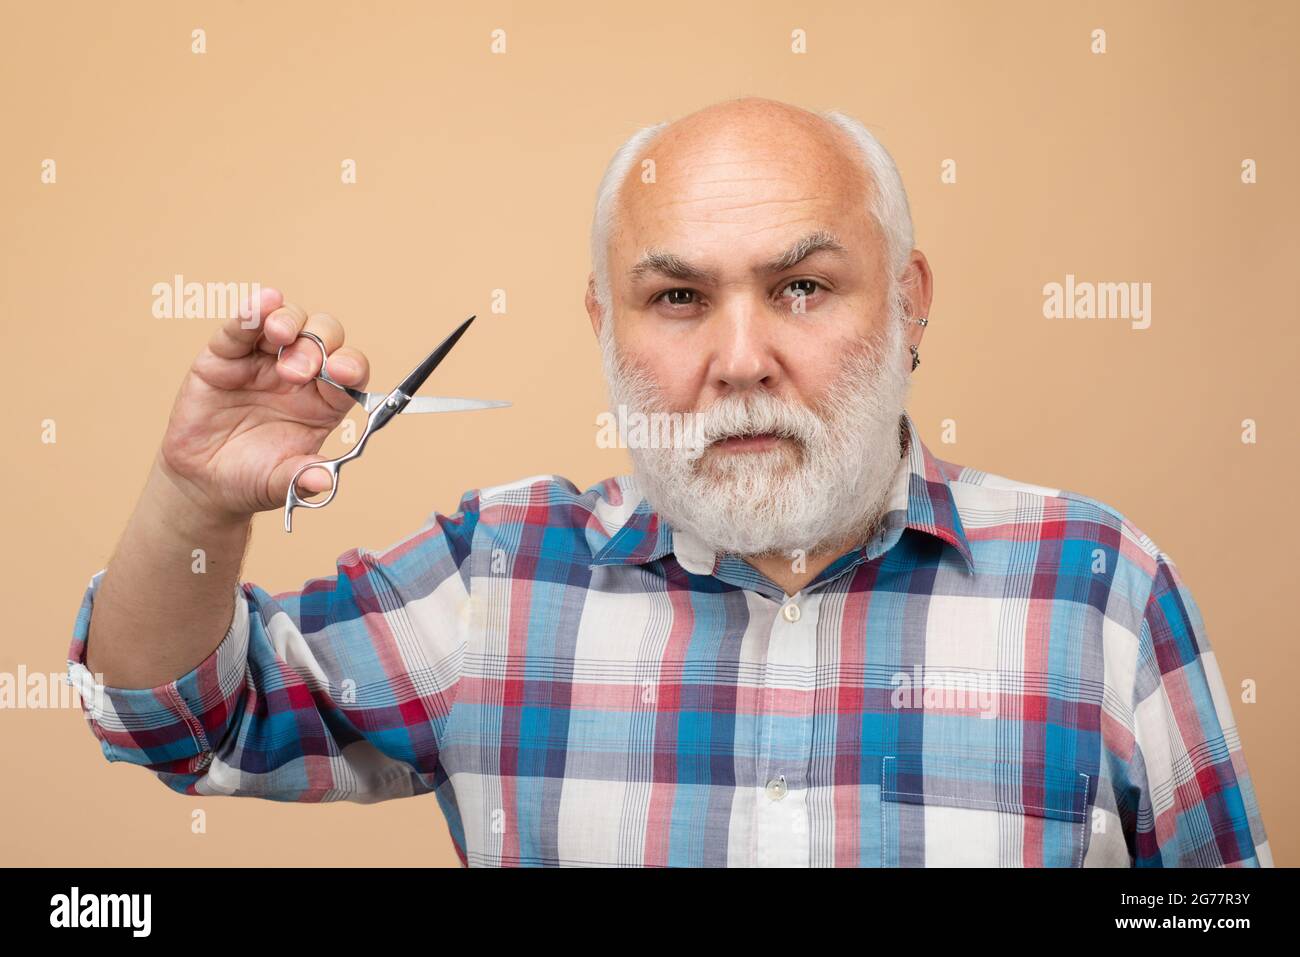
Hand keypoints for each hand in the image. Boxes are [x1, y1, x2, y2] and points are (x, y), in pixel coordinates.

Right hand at [157, 287, 371, 520]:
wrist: (204, 482)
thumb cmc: (253, 477)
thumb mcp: (281, 483)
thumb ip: (302, 478)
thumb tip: (323, 482)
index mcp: (325, 401)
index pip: (350, 371)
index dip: (351, 367)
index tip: (344, 373)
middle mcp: (300, 374)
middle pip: (323, 338)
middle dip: (317, 345)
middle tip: (299, 371)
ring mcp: (262, 360)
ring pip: (287, 322)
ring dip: (289, 321)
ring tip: (281, 335)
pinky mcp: (225, 355)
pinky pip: (240, 328)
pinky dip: (250, 312)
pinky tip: (261, 303)